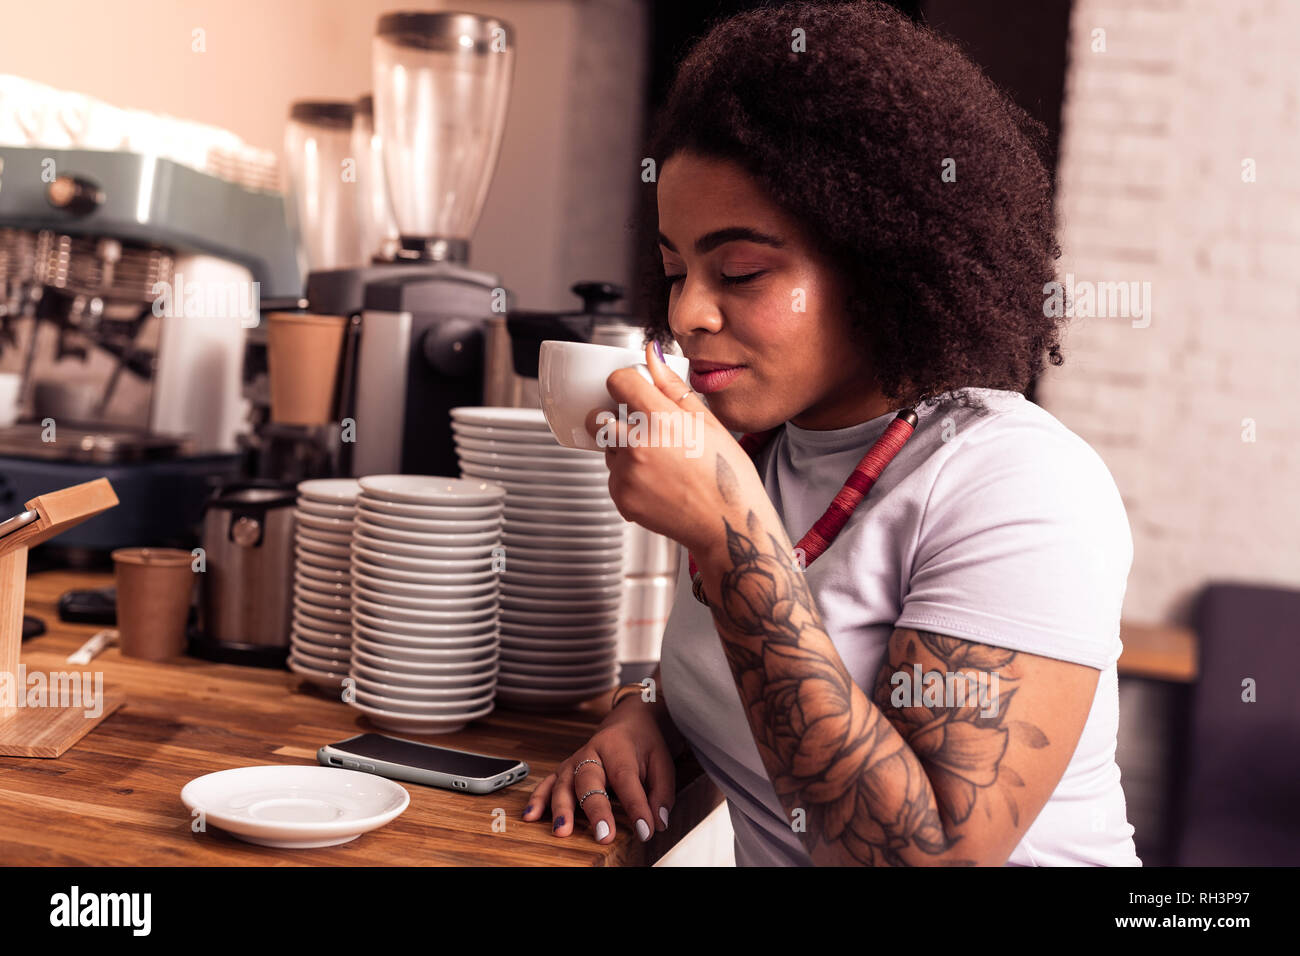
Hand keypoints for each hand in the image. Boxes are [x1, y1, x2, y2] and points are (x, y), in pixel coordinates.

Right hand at [521, 698, 674, 843]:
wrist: (628, 720)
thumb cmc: (645, 744)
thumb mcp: (662, 763)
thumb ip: (661, 793)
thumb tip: (658, 822)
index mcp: (619, 747)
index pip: (627, 779)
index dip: (636, 807)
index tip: (645, 830)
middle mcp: (592, 752)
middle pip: (590, 781)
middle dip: (595, 810)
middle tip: (604, 835)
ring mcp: (575, 761)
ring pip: (563, 784)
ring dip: (561, 808)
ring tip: (562, 831)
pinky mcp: (564, 769)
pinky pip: (547, 783)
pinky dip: (537, 800)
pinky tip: (531, 817)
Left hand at [583, 342, 770, 555]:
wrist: (727, 525)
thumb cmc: (726, 475)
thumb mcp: (707, 422)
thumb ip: (672, 387)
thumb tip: (651, 356)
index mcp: (661, 420)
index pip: (618, 381)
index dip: (626, 383)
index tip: (634, 391)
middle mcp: (638, 445)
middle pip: (600, 416)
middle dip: (616, 417)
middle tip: (646, 431)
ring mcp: (626, 474)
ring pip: (607, 448)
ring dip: (624, 448)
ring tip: (661, 461)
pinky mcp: (621, 497)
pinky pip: (613, 476)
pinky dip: (628, 476)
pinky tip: (658, 482)